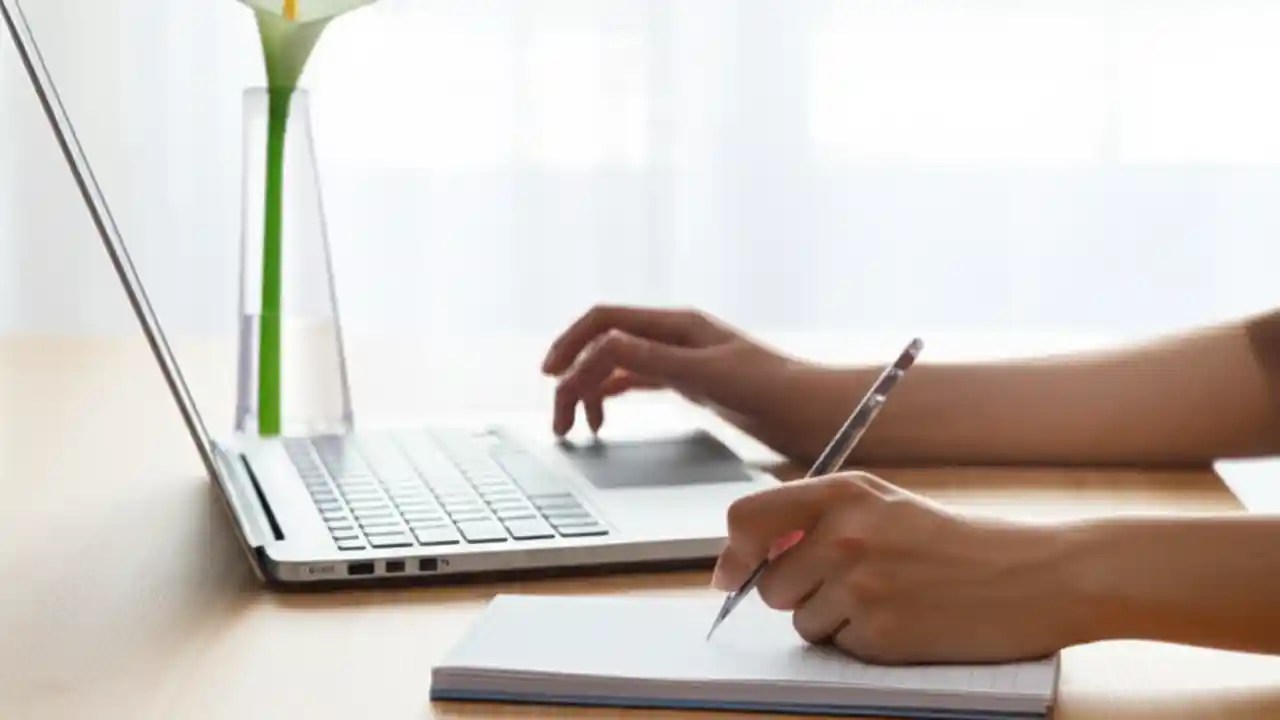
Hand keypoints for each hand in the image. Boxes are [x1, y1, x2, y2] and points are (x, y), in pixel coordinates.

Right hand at [541, 305, 795, 435]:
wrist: (812, 413)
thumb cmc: (770, 390)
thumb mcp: (706, 375)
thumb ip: (653, 359)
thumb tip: (601, 346)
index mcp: (676, 324)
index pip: (604, 321)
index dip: (570, 344)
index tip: (550, 378)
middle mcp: (673, 336)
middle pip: (603, 344)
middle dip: (573, 376)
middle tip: (560, 421)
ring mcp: (679, 358)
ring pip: (615, 365)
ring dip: (589, 390)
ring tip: (578, 426)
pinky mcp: (687, 381)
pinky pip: (635, 380)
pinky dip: (611, 395)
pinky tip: (603, 415)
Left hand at [712, 472, 1081, 663]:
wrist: (1033, 576)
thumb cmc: (956, 543)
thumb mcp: (883, 506)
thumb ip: (817, 520)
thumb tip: (746, 557)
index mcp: (842, 494)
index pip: (745, 518)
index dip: (732, 552)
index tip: (731, 573)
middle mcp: (843, 535)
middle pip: (767, 584)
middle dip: (794, 593)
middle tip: (847, 586)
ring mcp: (859, 585)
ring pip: (799, 620)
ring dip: (828, 620)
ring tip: (884, 599)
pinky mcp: (878, 632)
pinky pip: (837, 646)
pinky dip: (860, 642)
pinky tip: (903, 621)